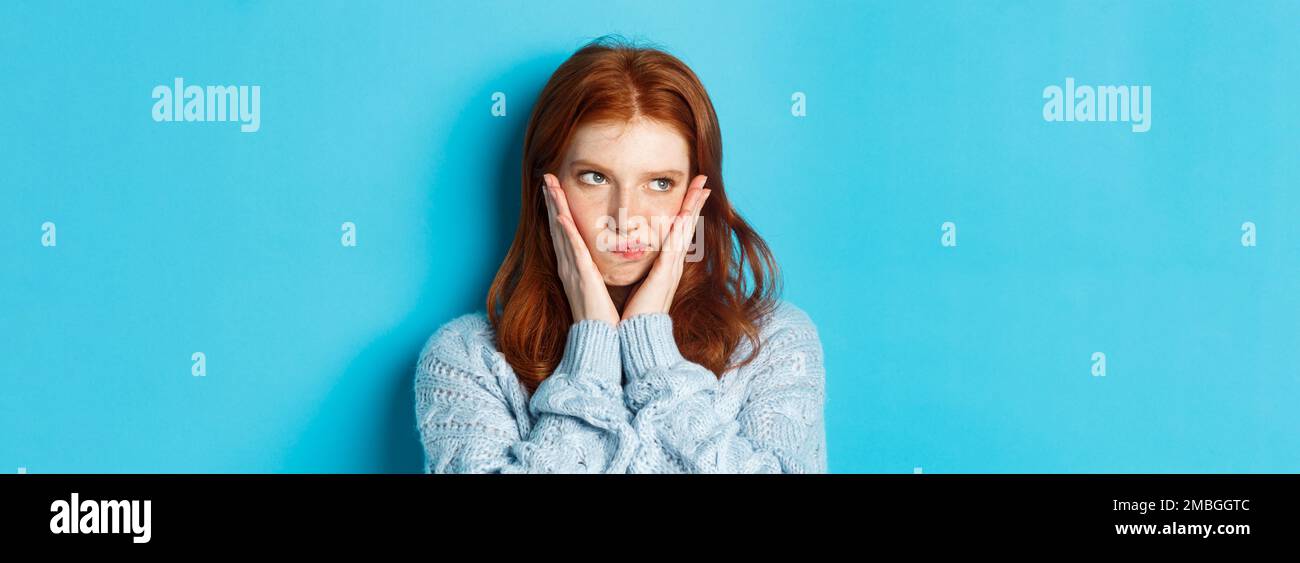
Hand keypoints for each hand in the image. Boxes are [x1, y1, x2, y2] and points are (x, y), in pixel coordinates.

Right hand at [541, 172, 620, 325]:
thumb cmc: (604, 317)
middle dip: (552, 201)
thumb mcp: (599, 288)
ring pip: (561, 232)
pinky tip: (561, 217)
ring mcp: (573, 271)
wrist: (602, 340)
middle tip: (547, 179)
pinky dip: (566, 233)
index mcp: (576, 267)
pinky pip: (573, 250)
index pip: (565, 233)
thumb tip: (598, 261)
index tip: (556, 191)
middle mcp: (570, 266)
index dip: (559, 210)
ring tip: (549, 187)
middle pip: (558, 227)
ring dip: (555, 208)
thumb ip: (596, 272)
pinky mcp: (581, 278)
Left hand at [620, 175, 710, 320]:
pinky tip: (685, 211)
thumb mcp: (639, 287)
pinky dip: (681, 225)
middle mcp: (673, 265)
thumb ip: (642, 273)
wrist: (638, 337)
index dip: (686, 211)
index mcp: (666, 266)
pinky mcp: (666, 274)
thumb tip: (641, 265)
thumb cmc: (636, 315)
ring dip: (693, 206)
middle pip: (687, 226)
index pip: (678, 232)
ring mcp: (672, 268)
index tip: (693, 192)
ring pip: (685, 230)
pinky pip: (675, 243)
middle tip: (703, 180)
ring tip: (701, 186)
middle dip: (695, 202)